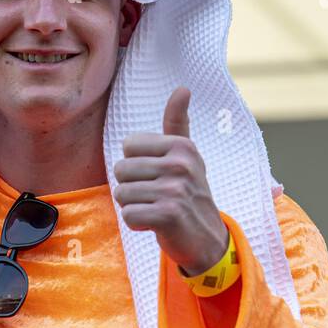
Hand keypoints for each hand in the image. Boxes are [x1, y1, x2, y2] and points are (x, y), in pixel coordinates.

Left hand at [113, 86, 228, 274]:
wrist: (207, 238)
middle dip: (132, 188)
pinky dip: (137, 223)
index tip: (158, 176)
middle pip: (120, 170)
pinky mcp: (168, 215)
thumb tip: (183, 88)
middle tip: (156, 196)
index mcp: (181, 146)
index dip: (135, 165)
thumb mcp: (186, 155)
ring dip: (134, 206)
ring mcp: (175, 190)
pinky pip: (128, 214)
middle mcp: (180, 164)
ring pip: (121, 194)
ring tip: (156, 209)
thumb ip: (178, 123)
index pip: (128, 146)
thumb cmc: (188, 192)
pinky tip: (156, 224)